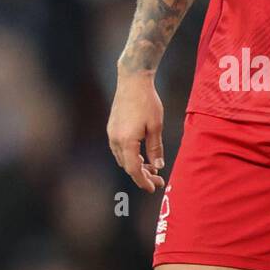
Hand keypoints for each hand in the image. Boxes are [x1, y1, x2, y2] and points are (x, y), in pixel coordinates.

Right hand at [107, 71, 165, 191]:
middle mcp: (115, 140)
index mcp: (127, 141)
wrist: (132, 81)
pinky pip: (120, 149)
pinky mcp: (112, 128)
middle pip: (128, 166)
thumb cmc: (147, 102)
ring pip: (123, 159)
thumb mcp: (156, 127)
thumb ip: (155, 148)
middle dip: (142, 176)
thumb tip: (158, 166)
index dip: (143, 181)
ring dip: (136, 166)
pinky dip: (131, 156)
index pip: (134, 169)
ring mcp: (111, 134)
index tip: (154, 188)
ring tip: (153, 169)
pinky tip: (142, 156)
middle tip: (159, 180)